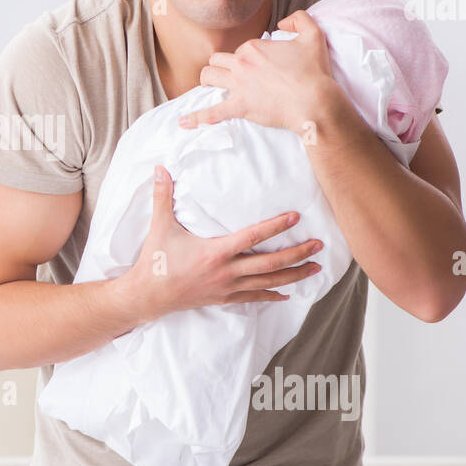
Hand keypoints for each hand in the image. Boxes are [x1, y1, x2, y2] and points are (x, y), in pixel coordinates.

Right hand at [116, 164, 323, 323]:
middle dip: (297, 254)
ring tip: (315, 268)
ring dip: (294, 275)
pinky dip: (272, 295)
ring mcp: (227, 287)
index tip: (296, 217)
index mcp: (215, 252)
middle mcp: (226, 271)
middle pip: (270, 263)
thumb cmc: (155, 260)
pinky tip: (287, 294)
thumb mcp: (160, 226)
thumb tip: (161, 167)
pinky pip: (254, 297)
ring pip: (268, 282)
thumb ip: (163, 196)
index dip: (276, 226)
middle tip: (318, 245)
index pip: (252, 237)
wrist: (148, 295)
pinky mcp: (224, 298)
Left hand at [177, 9, 335, 133]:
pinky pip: (212, 113)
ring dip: (207, 80)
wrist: (314, 101)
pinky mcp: (239, 106)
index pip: (240, 49)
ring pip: (208, 77)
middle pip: (218, 60)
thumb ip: (300, 20)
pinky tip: (183, 122)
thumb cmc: (314, 72)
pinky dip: (196, 118)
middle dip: (220, 66)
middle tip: (226, 74)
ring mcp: (238, 85)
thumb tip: (283, 22)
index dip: (247, 57)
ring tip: (209, 85)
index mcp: (254, 47)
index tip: (258, 67)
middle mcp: (242, 63)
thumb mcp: (313, 36)